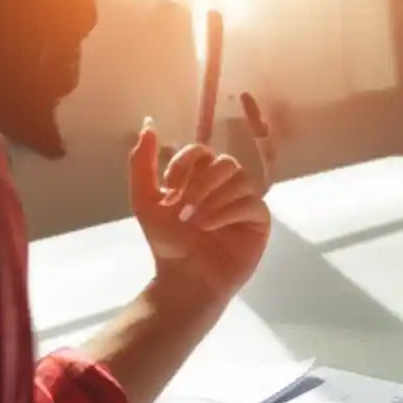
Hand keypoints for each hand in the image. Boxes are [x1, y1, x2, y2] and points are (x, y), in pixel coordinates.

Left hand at [128, 96, 272, 304]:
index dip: (185, 166)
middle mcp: (226, 185)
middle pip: (225, 163)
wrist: (185, 277)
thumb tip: (148, 125)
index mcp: (200, 177)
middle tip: (185, 210)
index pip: (201, 152)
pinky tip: (212, 228)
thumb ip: (142, 163)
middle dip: (202, 184)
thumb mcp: (144, 199)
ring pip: (242, 180)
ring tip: (198, 222)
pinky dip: (229, 213)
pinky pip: (253, 204)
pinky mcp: (260, 221)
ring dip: (214, 200)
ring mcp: (245, 202)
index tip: (170, 191)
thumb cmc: (167, 242)